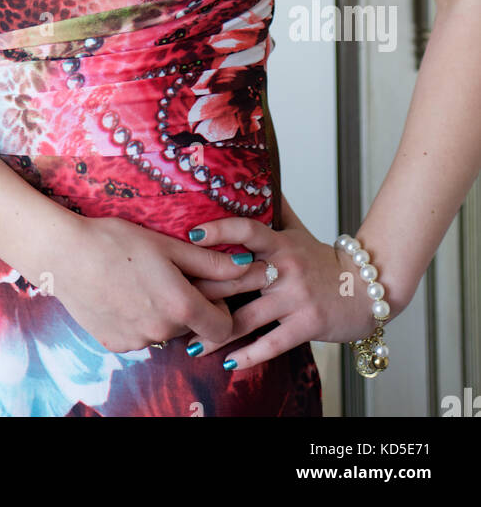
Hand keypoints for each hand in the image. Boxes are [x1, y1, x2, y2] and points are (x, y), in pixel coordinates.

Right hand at [49, 214, 244, 353]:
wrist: (64, 255)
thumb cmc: (117, 242)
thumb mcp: (168, 246)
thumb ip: (210, 263)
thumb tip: (247, 266)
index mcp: (180, 306)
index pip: (223, 328)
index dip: (222, 309)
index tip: (207, 288)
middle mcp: (161, 331)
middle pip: (192, 326)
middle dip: (189, 305)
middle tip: (169, 275)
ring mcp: (136, 341)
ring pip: (164, 330)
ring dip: (162, 312)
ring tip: (140, 280)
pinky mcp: (115, 344)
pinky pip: (139, 335)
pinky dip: (138, 319)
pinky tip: (122, 293)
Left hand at [183, 201, 401, 369]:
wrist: (367, 289)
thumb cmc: (323, 261)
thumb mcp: (299, 231)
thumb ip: (277, 208)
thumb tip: (261, 175)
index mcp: (280, 243)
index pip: (247, 229)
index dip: (219, 229)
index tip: (190, 234)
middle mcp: (286, 269)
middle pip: (236, 278)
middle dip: (203, 292)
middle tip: (171, 301)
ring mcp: (296, 298)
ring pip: (247, 318)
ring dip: (216, 334)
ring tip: (188, 344)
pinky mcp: (307, 325)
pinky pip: (272, 343)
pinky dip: (249, 356)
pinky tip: (227, 363)